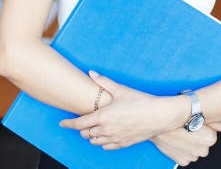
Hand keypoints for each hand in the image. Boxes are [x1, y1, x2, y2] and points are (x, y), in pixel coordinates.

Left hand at [58, 71, 182, 149]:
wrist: (158, 116)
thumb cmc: (140, 101)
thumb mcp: (120, 89)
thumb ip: (104, 81)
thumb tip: (91, 73)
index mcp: (102, 116)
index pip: (79, 124)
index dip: (68, 124)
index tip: (62, 123)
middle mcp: (106, 130)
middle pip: (85, 133)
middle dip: (82, 128)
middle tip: (83, 121)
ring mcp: (114, 138)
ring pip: (95, 141)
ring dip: (91, 136)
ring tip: (94, 128)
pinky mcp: (123, 143)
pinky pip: (106, 147)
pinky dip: (102, 142)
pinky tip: (105, 136)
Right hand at [151, 121, 220, 166]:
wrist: (160, 123)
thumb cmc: (179, 118)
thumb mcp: (200, 116)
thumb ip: (218, 123)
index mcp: (210, 139)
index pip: (211, 135)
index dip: (202, 129)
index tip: (194, 124)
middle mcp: (203, 150)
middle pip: (204, 144)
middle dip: (197, 138)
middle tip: (187, 128)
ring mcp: (193, 157)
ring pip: (195, 150)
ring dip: (190, 144)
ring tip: (180, 134)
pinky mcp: (183, 161)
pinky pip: (186, 156)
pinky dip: (182, 150)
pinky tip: (177, 141)